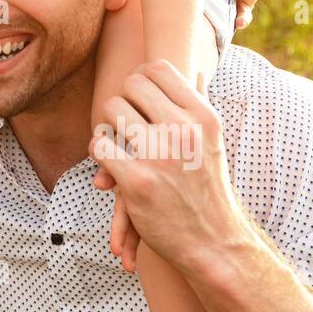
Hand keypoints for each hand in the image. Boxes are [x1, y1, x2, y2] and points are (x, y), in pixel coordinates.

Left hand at [90, 60, 244, 273]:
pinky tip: (106, 162)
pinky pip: (99, 145)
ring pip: (112, 110)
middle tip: (125, 120)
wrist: (214, 243)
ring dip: (107, 125)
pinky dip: (98, 150)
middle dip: (123, 100)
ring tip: (116, 141)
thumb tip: (196, 68)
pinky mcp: (138, 182)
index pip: (158, 69)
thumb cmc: (208, 187)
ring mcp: (160, 155)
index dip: (140, 78)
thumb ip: (199, 104)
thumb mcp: (212, 141)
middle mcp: (184, 130)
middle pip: (131, 84)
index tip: (138, 97)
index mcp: (203, 116)